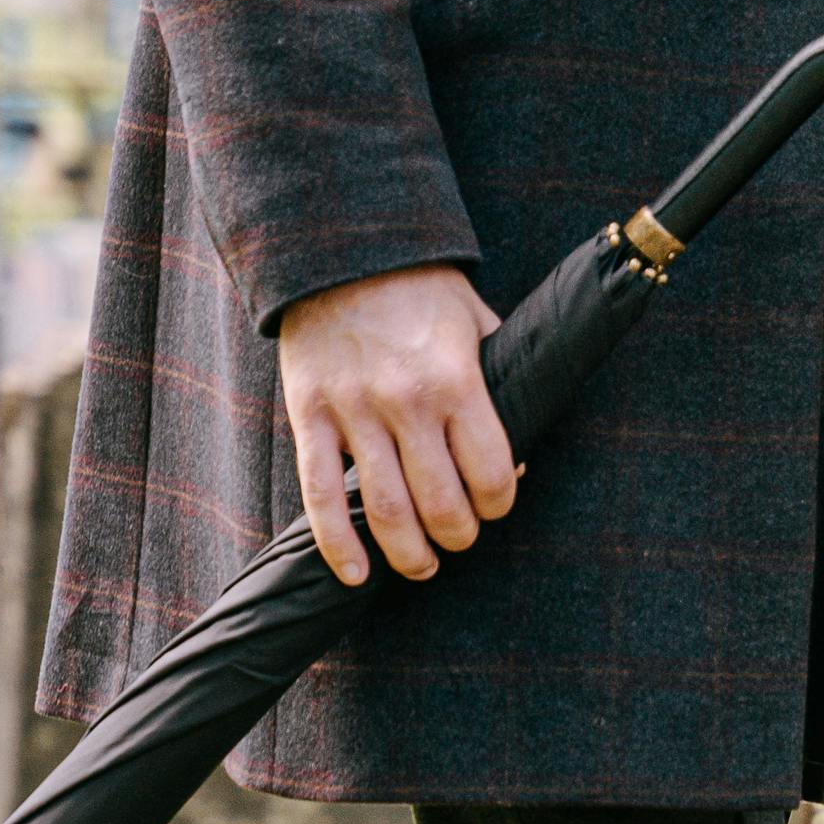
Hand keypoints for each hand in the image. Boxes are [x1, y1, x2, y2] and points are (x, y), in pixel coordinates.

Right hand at [276, 263, 514, 587]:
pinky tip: (355, 574)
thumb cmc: (419, 290)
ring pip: (386, 510)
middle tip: (459, 540)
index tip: (495, 507)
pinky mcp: (308, 416)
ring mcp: (354, 411)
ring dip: (409, 554)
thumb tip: (514, 456)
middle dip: (458, 536)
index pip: (491, 473)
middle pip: (441, 503)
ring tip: (421, 566)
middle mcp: (407, 401)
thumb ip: (498, 382)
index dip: (499, 504)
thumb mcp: (476, 322)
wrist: (339, 249)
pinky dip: (338, 545)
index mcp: (457, 380)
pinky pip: (319, 495)